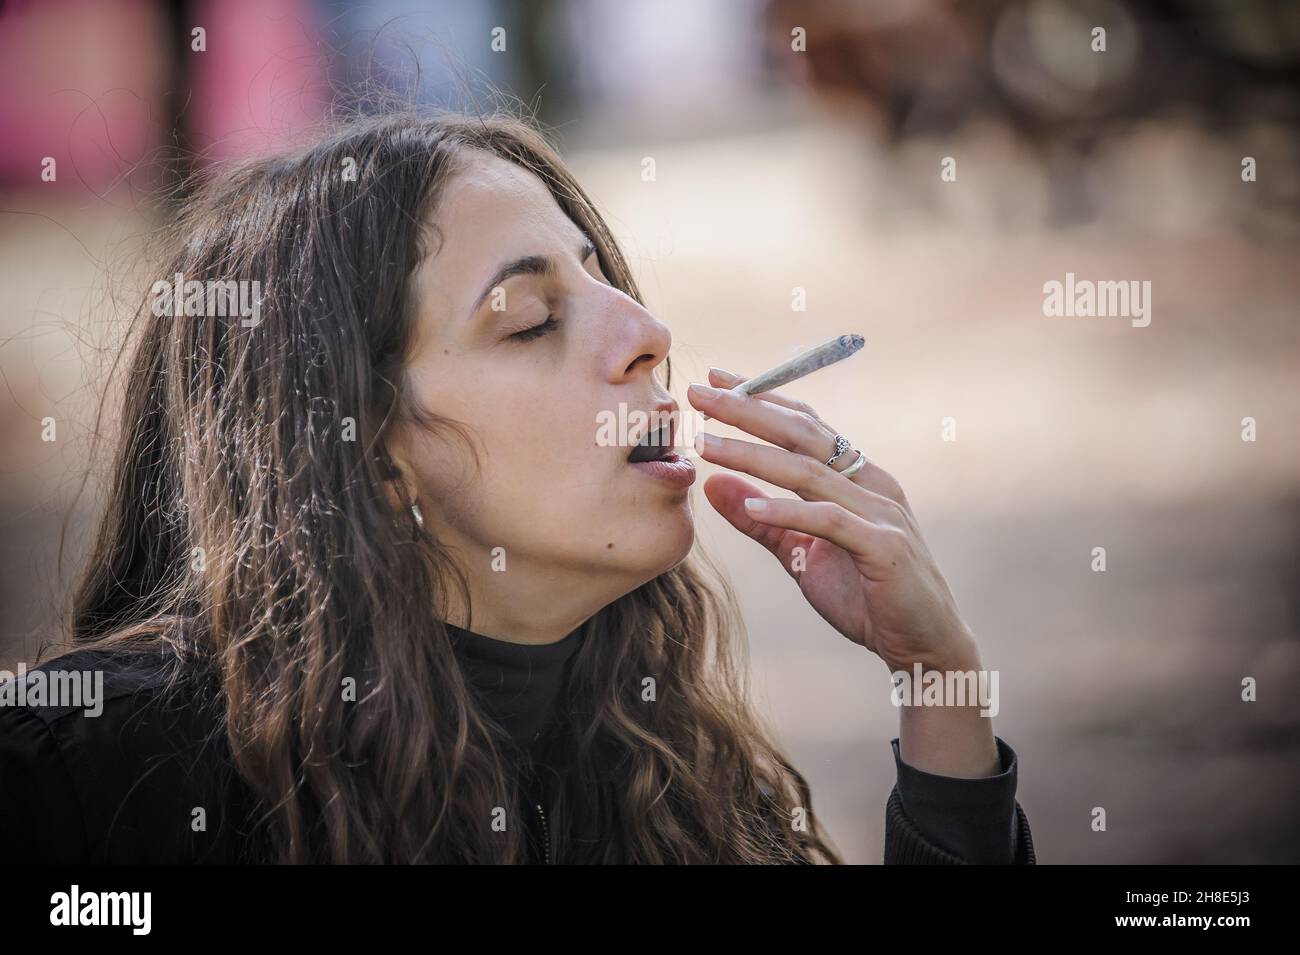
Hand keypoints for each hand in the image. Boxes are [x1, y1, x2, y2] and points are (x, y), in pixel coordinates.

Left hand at [687, 368, 977, 674]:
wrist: (923, 644)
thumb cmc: (865, 596)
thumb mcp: (800, 554)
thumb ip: (760, 521)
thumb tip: (711, 484)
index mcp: (856, 476)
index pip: (804, 424)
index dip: (760, 397)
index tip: (714, 380)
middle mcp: (871, 483)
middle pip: (802, 434)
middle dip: (747, 409)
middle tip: (698, 393)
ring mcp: (881, 512)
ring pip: (809, 473)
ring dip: (753, 456)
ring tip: (706, 446)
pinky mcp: (884, 548)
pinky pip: (830, 521)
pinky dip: (789, 512)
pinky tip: (751, 506)